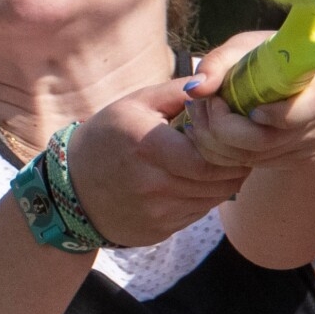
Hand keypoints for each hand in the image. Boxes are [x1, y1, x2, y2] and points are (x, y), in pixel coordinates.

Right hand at [66, 78, 249, 246]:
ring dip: (224, 183)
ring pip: (211, 200)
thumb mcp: (135, 103)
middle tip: (242, 151)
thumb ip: (178, 91)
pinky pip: (196, 214)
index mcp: (147, 147)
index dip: (230, 150)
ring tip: (224, 165)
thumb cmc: (107, 137)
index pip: (208, 158)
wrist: (72, 189)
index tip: (237, 136)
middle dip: (235, 166)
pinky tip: (199, 182)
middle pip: (215, 182)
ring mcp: (156, 212)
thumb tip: (217, 82)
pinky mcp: (158, 230)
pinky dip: (205, 198)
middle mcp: (152, 184)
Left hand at [182, 34, 314, 169]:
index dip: (268, 114)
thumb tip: (195, 89)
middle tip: (202, 102)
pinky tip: (207, 125)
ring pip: (245, 158)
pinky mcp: (282, 163)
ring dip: (210, 137)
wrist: (302, 84)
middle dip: (220, 124)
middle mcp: (314, 129)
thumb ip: (219, 62)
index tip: (245, 102)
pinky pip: (241, 164)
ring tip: (198, 109)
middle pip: (260, 142)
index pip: (295, 115)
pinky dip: (216, 148)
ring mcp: (299, 151)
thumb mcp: (248, 48)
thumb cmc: (273, 60)